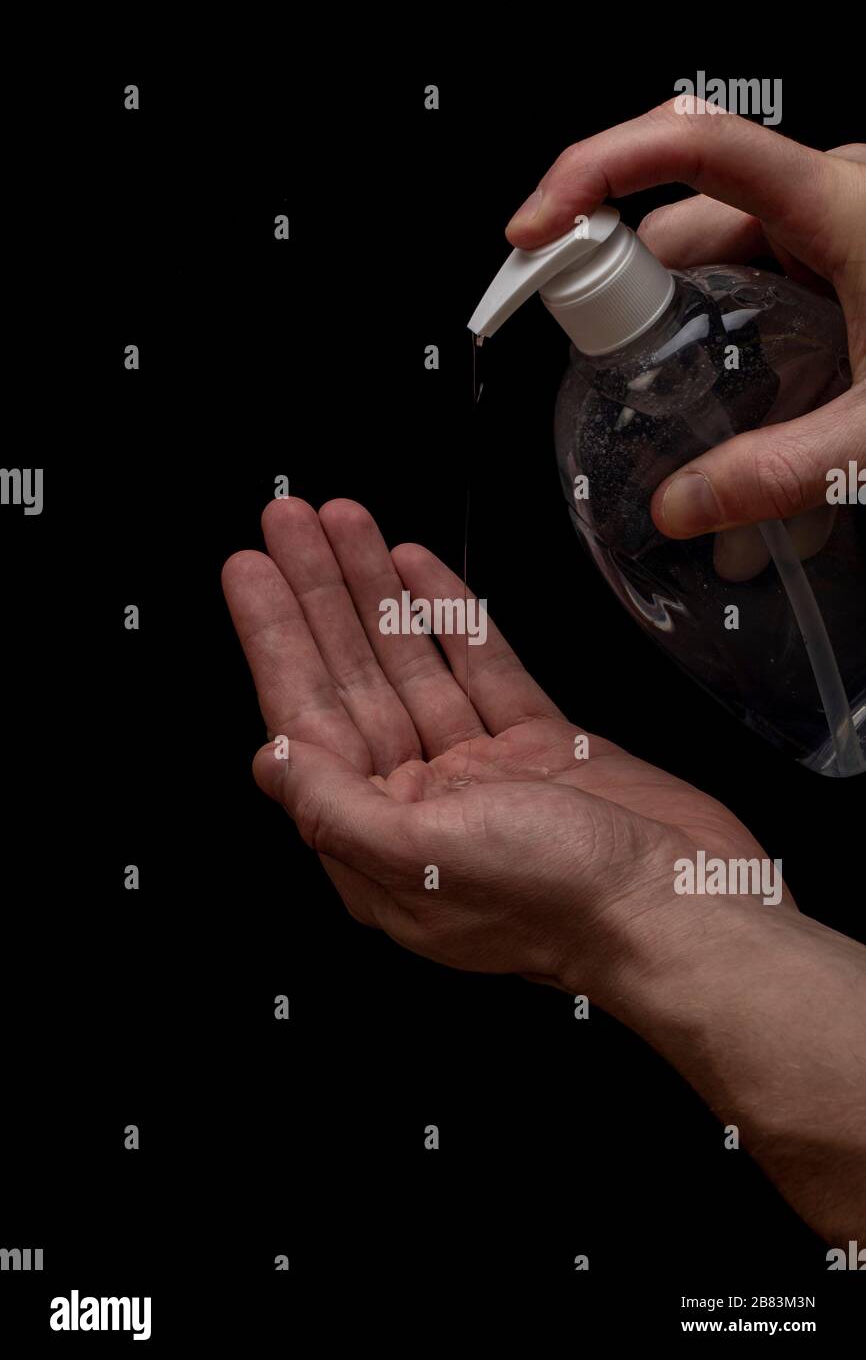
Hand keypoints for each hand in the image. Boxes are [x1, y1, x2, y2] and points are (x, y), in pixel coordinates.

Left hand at [223, 497, 865, 1243]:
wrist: (683, 909)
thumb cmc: (559, 901)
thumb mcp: (423, 857)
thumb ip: (335, 807)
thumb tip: (270, 759)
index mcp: (379, 838)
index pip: (308, 720)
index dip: (275, 640)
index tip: (251, 572)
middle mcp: (422, 804)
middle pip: (353, 679)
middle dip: (318, 596)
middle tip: (288, 520)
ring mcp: (482, 773)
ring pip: (413, 663)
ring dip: (375, 592)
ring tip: (345, 523)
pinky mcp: (541, 749)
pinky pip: (482, 667)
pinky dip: (450, 617)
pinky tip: (418, 568)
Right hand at [506, 101, 865, 539]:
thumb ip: (779, 474)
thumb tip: (681, 507)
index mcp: (839, 200)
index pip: (688, 146)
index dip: (592, 175)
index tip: (536, 232)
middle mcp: (830, 189)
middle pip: (683, 210)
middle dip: (624, 281)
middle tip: (594, 360)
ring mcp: (835, 212)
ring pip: (714, 242)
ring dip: (674, 309)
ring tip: (663, 385)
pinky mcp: (840, 240)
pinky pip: (749, 259)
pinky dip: (717, 312)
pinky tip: (721, 371)